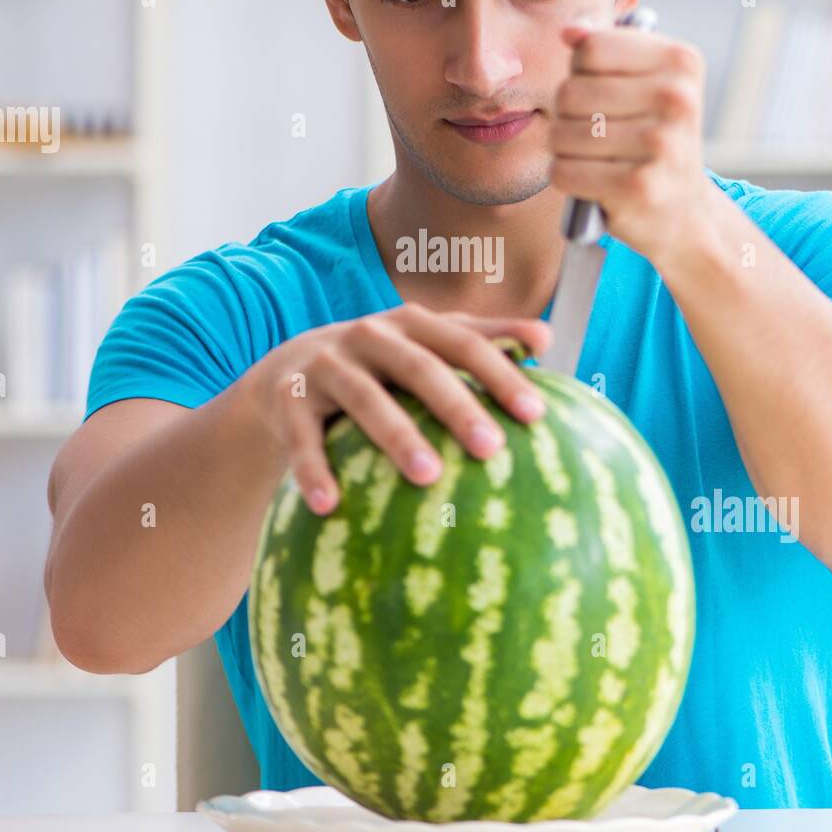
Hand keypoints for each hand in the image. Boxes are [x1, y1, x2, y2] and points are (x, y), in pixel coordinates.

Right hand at [245, 303, 551, 514]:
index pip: (464, 343)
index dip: (500, 374)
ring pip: (363, 399)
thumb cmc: (377, 366)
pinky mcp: (287, 398)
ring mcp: (325, 364)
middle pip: (419, 368)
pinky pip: (301, 437)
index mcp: (411, 325)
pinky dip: (312, 470)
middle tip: (491, 448)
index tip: (536, 414)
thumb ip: (482, 338)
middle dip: (456, 405)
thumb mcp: (423, 344)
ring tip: (427, 477)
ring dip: (396, 435)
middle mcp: (369, 336)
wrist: (284, 372)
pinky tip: (329, 506)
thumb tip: (547, 337)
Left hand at [552, 17, 709, 261]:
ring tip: (590, 156)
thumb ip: (606, 50)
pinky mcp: (638, 186)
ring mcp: (661, 144)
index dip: (580, 72)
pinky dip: (566, 177)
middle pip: (570, 92)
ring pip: (561, 133)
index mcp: (681, 62)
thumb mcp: (644, 83)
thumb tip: (570, 32)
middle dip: (566, 114)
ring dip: (563, 149)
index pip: (590, 49)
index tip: (600, 91)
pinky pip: (564, 171)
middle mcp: (677, 99)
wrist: (682, 210)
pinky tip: (590, 180)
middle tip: (590, 131)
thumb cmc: (653, 139)